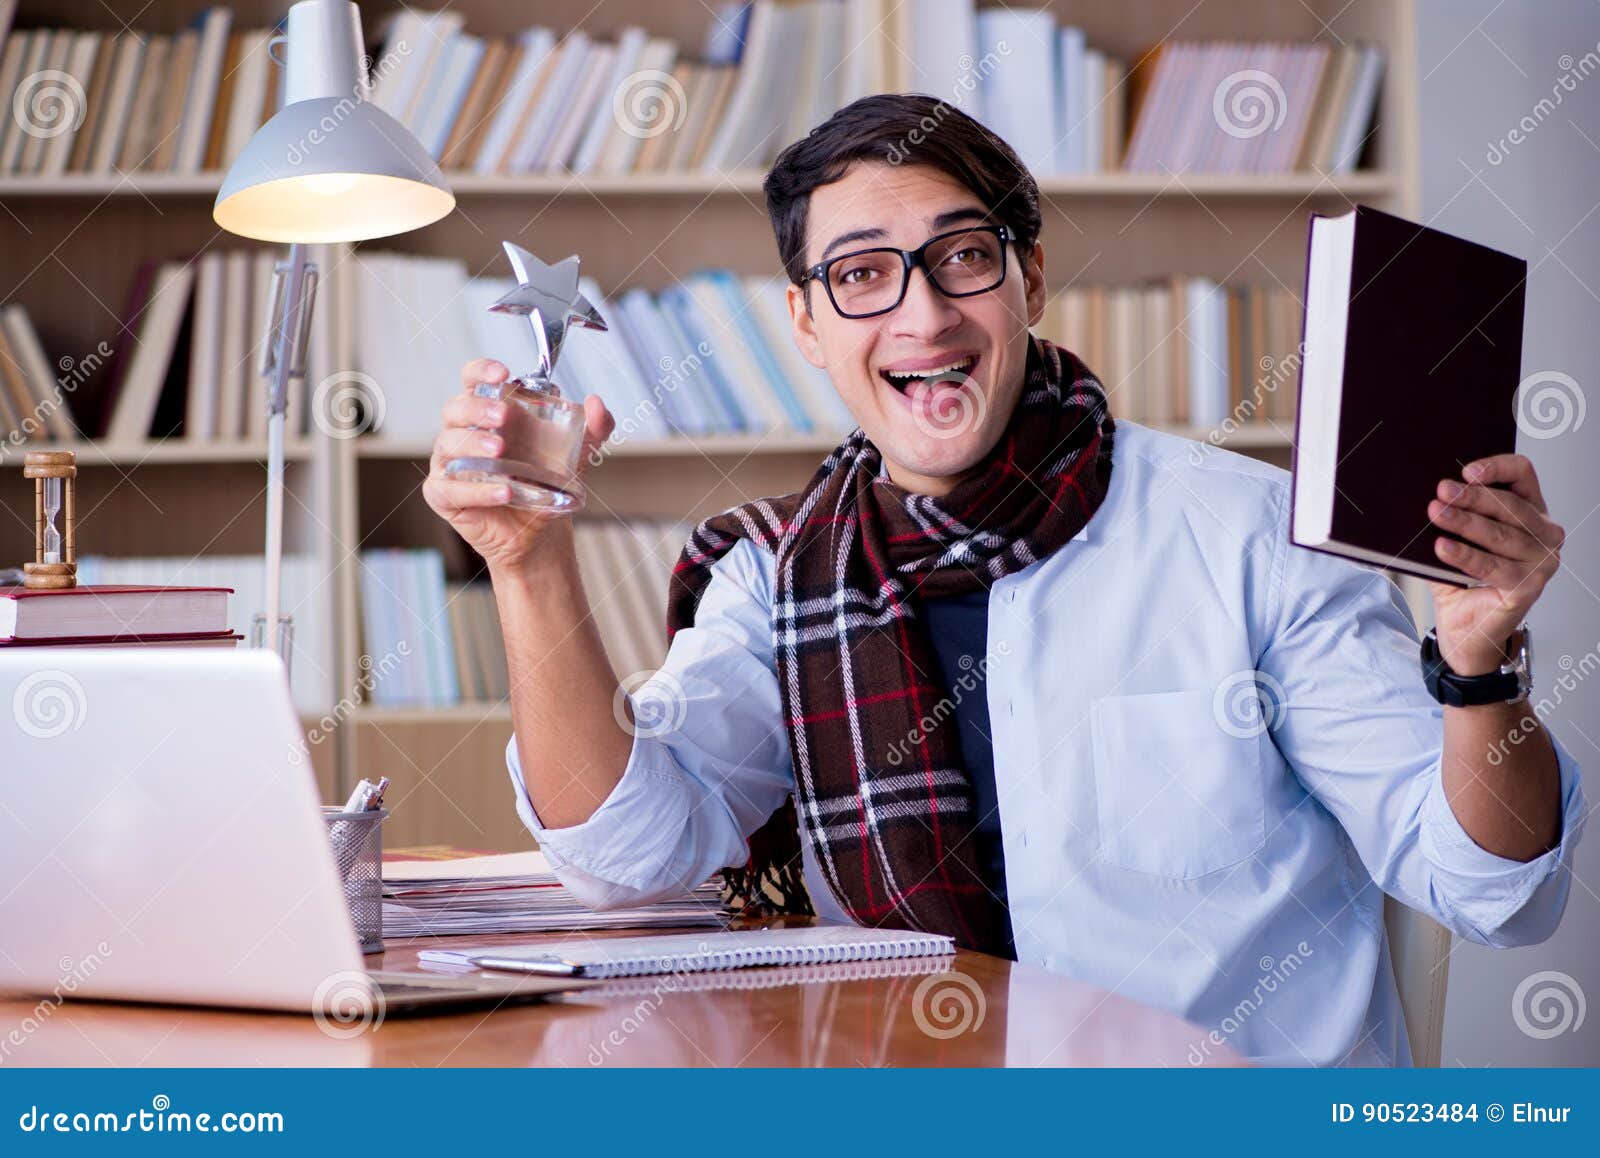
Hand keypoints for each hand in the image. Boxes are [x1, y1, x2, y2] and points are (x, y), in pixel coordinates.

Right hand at [422, 358, 613, 574]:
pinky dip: (478, 490)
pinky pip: (451, 489)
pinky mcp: (445, 496)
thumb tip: (597, 404)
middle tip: (503, 416)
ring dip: (473, 444)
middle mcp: (464, 434)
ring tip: (500, 452)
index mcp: (490, 414)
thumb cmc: (547, 484)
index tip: (501, 374)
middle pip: (454, 408)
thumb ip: (594, 428)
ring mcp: (451, 465)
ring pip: (448, 445)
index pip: (473, 381)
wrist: (541, 531)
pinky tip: (504, 492)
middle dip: (477, 408)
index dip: (481, 371)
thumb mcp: (578, 454)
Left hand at [1426, 453, 1564, 675]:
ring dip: (1465, 522)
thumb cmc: (1461, 578)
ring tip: (1436, 513)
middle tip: (1441, 491)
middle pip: (1509, 504)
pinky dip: (1466, 556)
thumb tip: (1430, 496)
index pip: (1522, 474)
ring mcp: (1542, 560)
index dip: (1497, 467)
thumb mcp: (1455, 539)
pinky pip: (1493, 566)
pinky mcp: (1529, 586)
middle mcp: (1544, 532)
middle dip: (1472, 497)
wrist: (1464, 626)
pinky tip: (1443, 547)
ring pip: (1501, 534)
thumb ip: (1451, 518)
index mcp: (1529, 509)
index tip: (1466, 471)